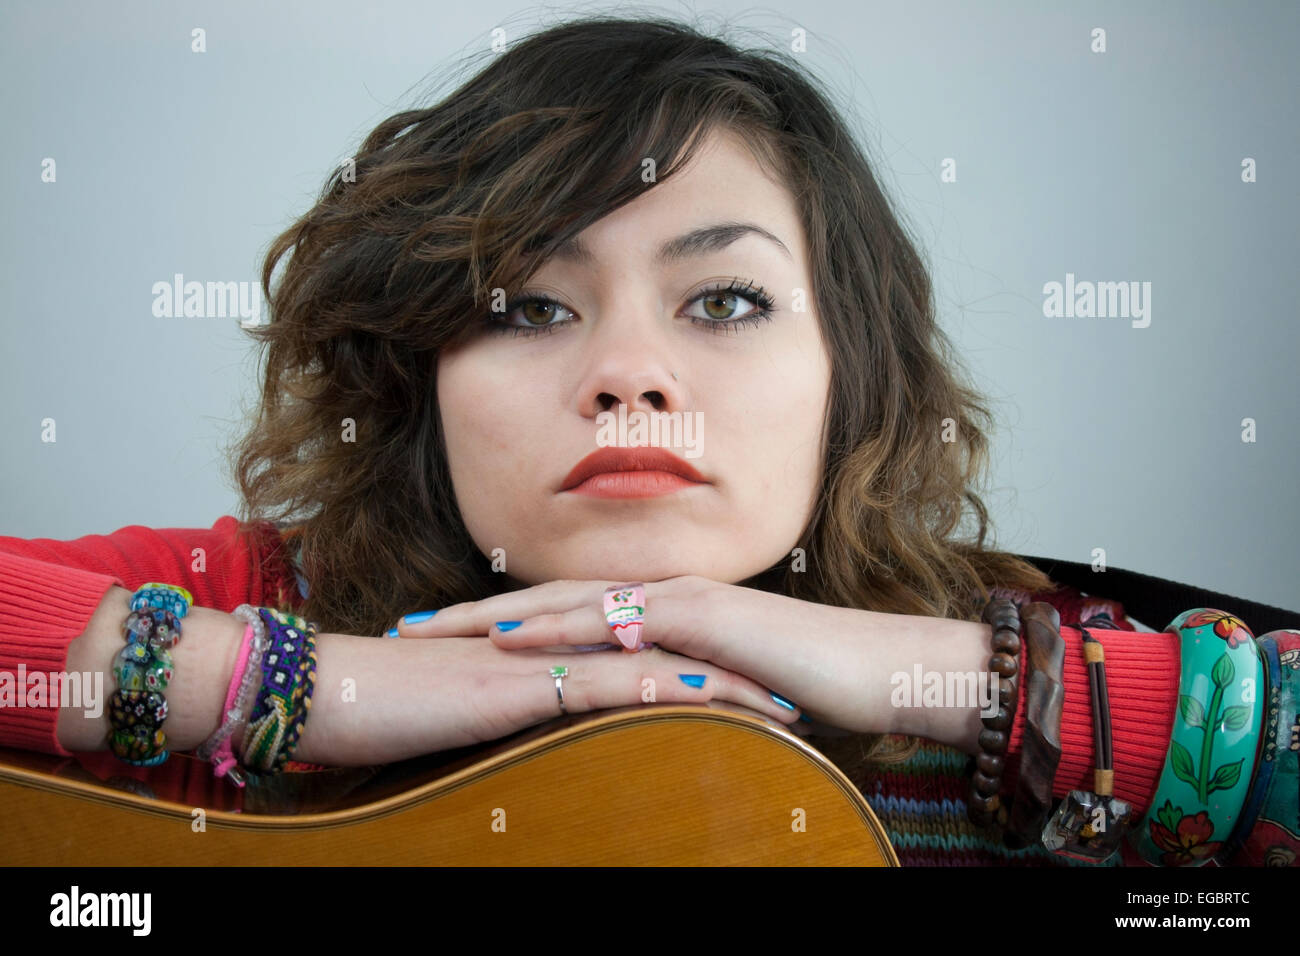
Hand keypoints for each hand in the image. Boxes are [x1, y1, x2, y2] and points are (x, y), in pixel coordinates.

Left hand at [392, 575, 895, 733]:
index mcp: (660, 611)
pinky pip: (614, 621)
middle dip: (471, 613)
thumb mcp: (724, 688)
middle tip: (406, 629)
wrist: (881, 667)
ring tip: (429, 629)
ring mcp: (678, 599)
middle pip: (546, 598)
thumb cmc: (810, 682)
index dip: (502, 624)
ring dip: (492, 615)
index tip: (444, 642)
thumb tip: (643, 710)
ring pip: (565, 602)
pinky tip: (508, 638)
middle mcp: (659, 594)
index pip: (567, 614)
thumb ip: (677, 687)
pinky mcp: (699, 617)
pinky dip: (556, 628)